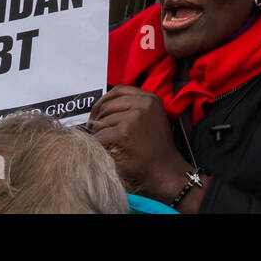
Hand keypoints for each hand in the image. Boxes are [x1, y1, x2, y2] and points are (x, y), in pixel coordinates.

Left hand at [88, 86, 190, 201]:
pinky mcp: (123, 133)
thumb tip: (102, 106)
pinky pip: (99, 136)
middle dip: (98, 120)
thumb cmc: (154, 147)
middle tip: (98, 132)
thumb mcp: (150, 118)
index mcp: (150, 99)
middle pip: (107, 105)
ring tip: (110, 145)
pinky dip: (99, 145)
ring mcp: (133, 118)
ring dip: (99, 134)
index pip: (118, 90)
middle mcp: (143, 104)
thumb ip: (132, 107)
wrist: (163, 170)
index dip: (104, 101)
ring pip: (101, 122)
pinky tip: (107, 151)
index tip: (97, 113)